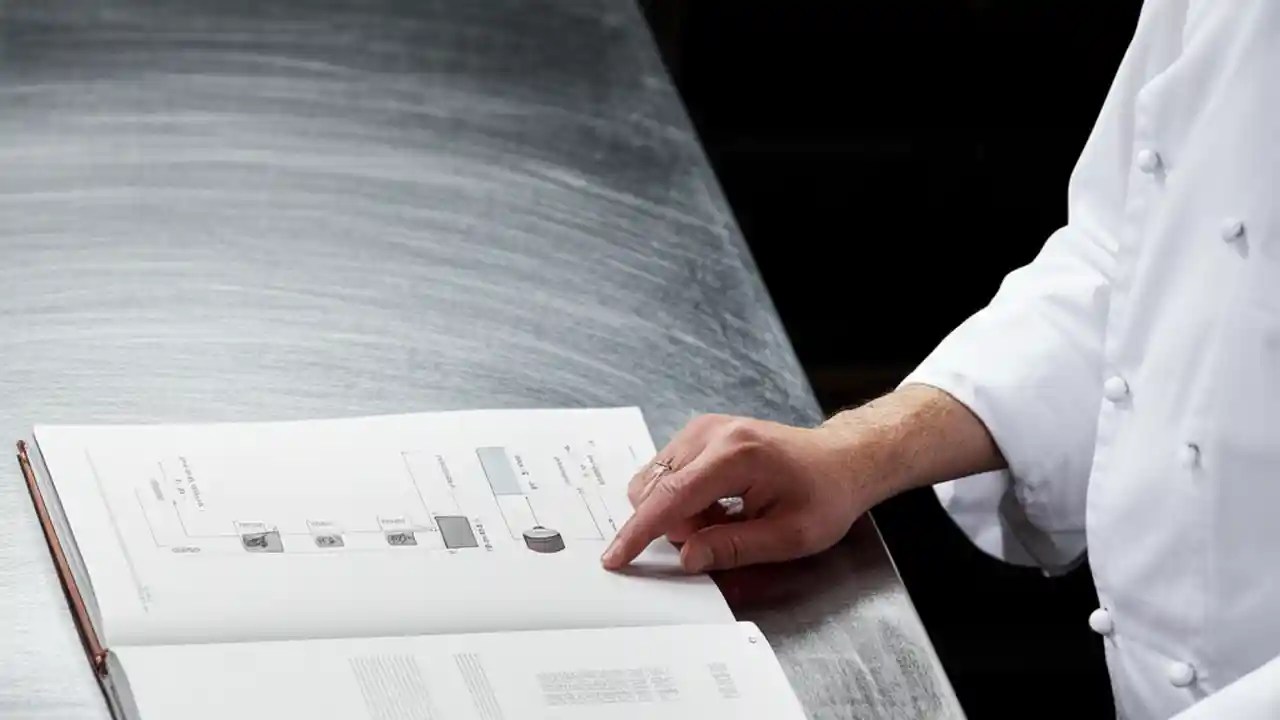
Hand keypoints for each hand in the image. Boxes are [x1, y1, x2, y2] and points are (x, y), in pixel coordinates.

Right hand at [600, 413, 871, 572]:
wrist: (840, 460)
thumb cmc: (824, 497)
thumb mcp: (789, 537)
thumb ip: (735, 548)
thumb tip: (687, 557)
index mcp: (737, 456)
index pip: (673, 498)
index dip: (640, 532)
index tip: (615, 557)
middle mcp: (713, 433)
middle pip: (656, 488)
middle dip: (673, 526)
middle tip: (719, 536)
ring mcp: (703, 428)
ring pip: (656, 481)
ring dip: (678, 512)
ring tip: (723, 519)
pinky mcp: (699, 432)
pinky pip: (667, 472)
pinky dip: (681, 498)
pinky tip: (716, 504)